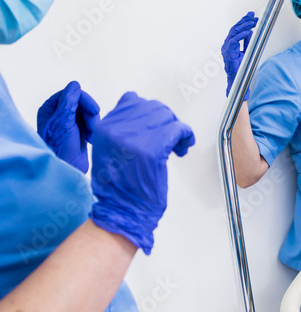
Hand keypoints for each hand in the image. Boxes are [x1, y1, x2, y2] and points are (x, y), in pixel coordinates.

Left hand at [36, 81, 100, 172]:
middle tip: (92, 126)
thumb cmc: (59, 147)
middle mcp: (60, 114)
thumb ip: (68, 101)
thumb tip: (75, 84)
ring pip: (89, 112)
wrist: (66, 168)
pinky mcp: (80, 132)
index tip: (94, 110)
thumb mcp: (63, 121)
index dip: (84, 100)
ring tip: (91, 135)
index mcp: (51, 109)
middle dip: (90, 113)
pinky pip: (92, 122)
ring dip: (93, 122)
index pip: (71, 94)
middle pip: (82, 102)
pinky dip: (95, 129)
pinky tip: (92, 139)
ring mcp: (71, 123)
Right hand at [89, 93, 195, 254]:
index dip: (150, 114)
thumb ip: (122, 130)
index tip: (157, 128)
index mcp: (104, 127)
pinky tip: (183, 148)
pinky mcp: (152, 149)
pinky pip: (178, 129)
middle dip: (167, 121)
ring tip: (177, 146)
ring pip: (167, 116)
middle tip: (171, 138)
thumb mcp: (110, 150)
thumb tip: (145, 114)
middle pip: (153, 107)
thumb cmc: (119, 187)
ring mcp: (134, 137)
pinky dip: (186, 136)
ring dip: (177, 130)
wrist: (121, 210)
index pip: (132, 100)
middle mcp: (116, 128)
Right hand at [222, 11, 257, 94]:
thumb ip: (247, 42)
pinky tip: (248, 32)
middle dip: (245, 21)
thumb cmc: (242, 67)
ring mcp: (226, 48)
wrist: (238, 79)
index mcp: (231, 43)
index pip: (237, 29)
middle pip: (235, 29)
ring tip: (253, 22)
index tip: (251, 14)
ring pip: (234, 33)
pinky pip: (234, 42)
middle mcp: (227, 44)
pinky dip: (241, 36)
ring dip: (244, 26)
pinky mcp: (228, 53)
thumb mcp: (247, 51)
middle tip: (254, 16)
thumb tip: (250, 32)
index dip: (244, 21)